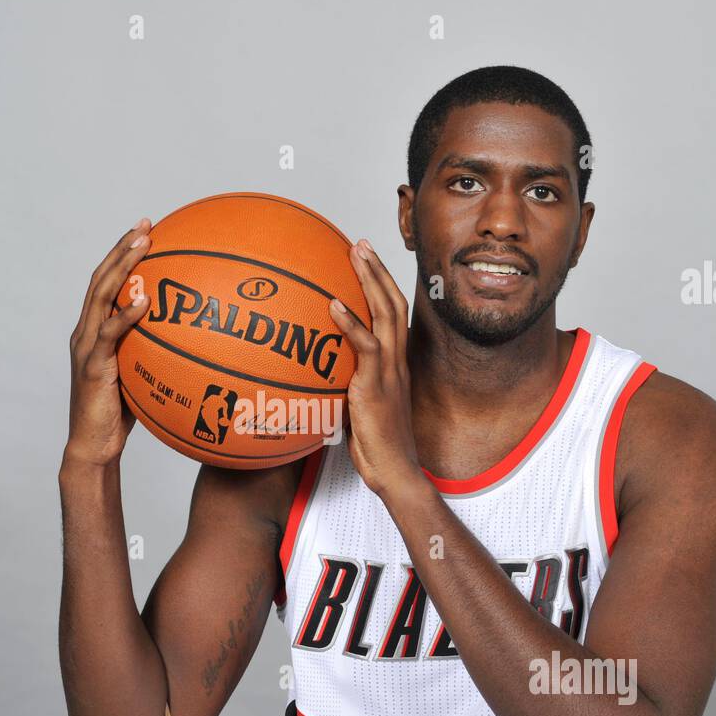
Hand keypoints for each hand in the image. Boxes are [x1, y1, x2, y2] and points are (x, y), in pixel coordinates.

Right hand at [62, 217, 153, 469]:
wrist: (94, 446)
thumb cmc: (120, 415)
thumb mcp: (141, 374)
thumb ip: (156, 352)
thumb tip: (195, 339)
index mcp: (94, 331)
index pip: (105, 283)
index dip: (121, 255)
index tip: (144, 231)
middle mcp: (85, 332)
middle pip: (100, 279)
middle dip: (122, 248)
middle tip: (145, 225)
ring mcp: (86, 348)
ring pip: (100, 296)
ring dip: (122, 267)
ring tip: (143, 246)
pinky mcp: (92, 366)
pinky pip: (110, 334)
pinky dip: (125, 314)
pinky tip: (144, 299)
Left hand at [329, 238, 427, 500]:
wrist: (394, 472)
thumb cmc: (375, 448)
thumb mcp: (359, 409)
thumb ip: (346, 387)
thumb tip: (318, 378)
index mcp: (395, 364)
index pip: (394, 315)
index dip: (383, 286)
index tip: (367, 262)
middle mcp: (397, 361)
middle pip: (394, 303)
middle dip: (377, 270)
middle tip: (361, 244)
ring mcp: (389, 372)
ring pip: (386, 315)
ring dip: (370, 281)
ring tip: (354, 255)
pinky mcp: (375, 386)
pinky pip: (365, 347)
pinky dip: (350, 323)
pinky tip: (332, 304)